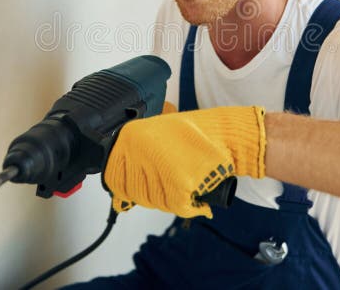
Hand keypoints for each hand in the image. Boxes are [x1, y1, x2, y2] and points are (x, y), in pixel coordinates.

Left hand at [103, 106, 266, 217]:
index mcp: (130, 136)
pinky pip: (177, 206)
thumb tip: (119, 197)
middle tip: (171, 181)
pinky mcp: (179, 183)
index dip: (129, 188)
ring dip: (171, 199)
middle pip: (136, 192)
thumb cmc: (193, 134)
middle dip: (154, 194)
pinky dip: (190, 206)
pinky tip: (195, 195)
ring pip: (155, 201)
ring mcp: (158, 166)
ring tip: (184, 181)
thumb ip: (136, 157)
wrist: (224, 133)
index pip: (115, 179)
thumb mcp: (156, 136)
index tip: (144, 185)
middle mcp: (139, 150)